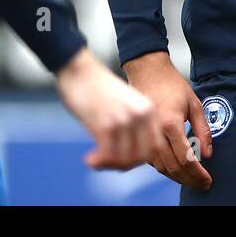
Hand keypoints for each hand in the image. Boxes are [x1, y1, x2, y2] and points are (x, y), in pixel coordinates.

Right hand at [55, 47, 164, 169]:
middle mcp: (140, 115)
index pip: (155, 146)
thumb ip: (134, 125)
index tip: (123, 160)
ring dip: (108, 165)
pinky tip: (89, 159)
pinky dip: (98, 162)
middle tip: (107, 163)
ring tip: (95, 161)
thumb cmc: (98, 89)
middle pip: (142, 156)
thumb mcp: (126, 104)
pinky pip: (108, 155)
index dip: (140, 159)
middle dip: (124, 165)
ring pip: (124, 159)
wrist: (80, 71)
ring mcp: (124, 120)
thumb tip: (131, 157)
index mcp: (148, 110)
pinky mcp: (106, 124)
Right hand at [122, 51, 213, 190]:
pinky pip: (152, 161)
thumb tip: (207, 155)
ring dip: (178, 177)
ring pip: (161, 168)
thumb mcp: (194, 103)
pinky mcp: (138, 137)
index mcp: (170, 124)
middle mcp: (155, 133)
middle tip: (203, 185)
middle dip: (190, 180)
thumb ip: (202, 130)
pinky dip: (166, 169)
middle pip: (173, 168)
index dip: (198, 174)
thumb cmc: (172, 85)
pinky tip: (177, 170)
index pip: (186, 159)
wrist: (147, 72)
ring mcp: (144, 136)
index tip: (208, 180)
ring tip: (193, 180)